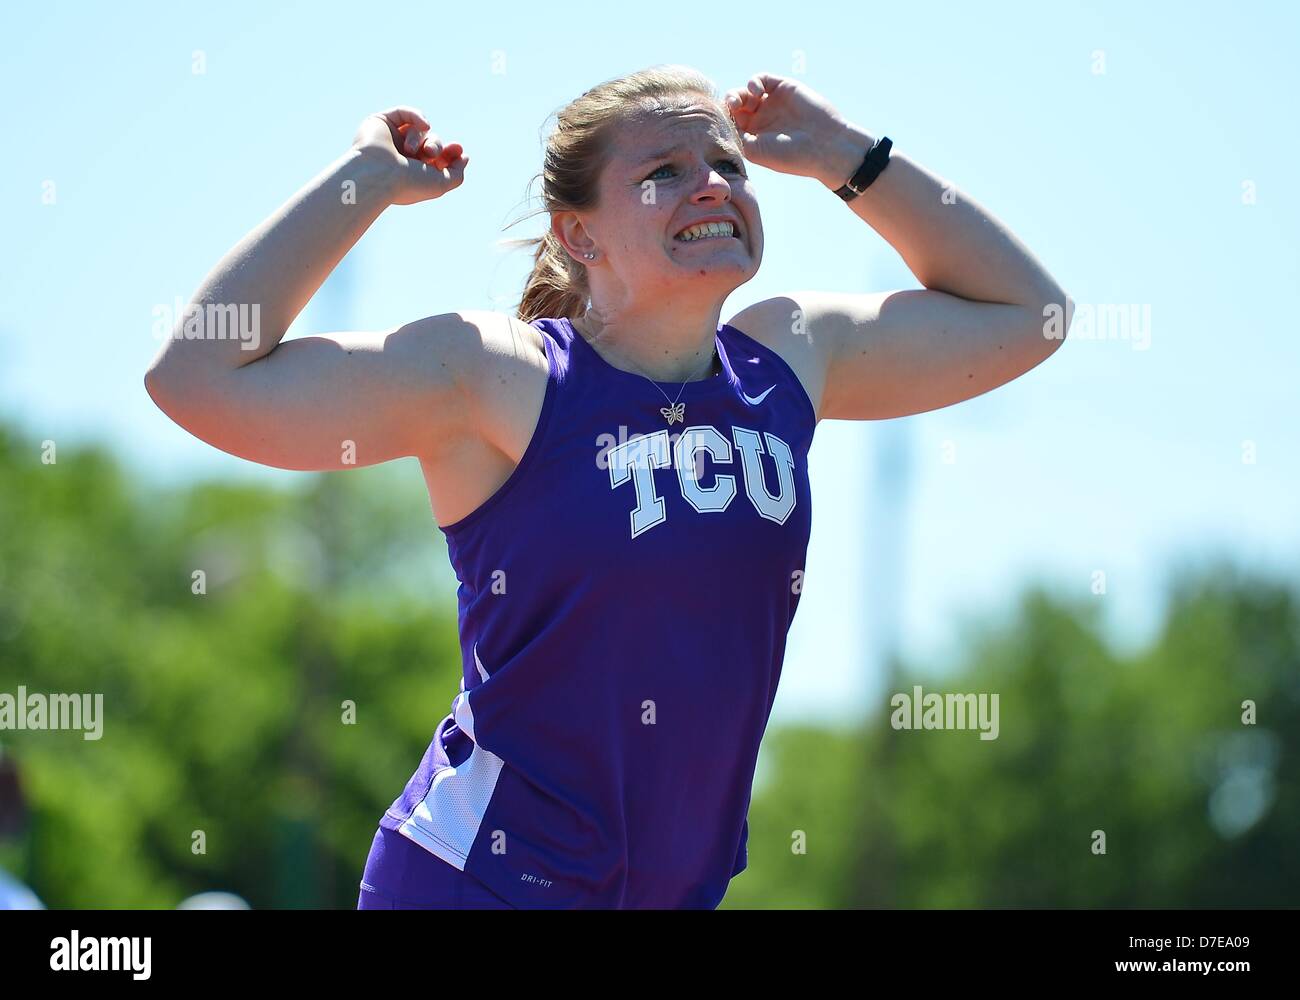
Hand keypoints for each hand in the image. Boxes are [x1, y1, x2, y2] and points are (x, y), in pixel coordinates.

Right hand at [350, 106, 468, 205]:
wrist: (378, 175)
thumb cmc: (408, 183)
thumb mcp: (440, 184)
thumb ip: (457, 174)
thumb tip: (464, 157)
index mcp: (412, 172)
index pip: (437, 158)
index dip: (450, 152)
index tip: (458, 149)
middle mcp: (401, 156)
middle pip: (431, 142)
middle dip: (436, 146)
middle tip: (430, 154)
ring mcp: (390, 139)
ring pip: (419, 130)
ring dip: (422, 139)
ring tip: (413, 151)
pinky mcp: (381, 123)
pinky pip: (404, 112)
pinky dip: (417, 116)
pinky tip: (424, 125)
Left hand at [723, 74, 865, 187]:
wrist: (824, 145)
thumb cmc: (790, 155)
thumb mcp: (755, 150)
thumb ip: (735, 134)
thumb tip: (721, 119)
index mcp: (753, 137)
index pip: (730, 122)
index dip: (722, 118)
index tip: (721, 121)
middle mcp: (761, 119)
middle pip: (735, 105)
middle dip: (729, 104)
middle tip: (733, 107)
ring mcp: (772, 103)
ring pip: (746, 91)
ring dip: (739, 93)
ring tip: (743, 101)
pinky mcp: (783, 88)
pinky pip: (761, 79)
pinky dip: (754, 82)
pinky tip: (757, 92)